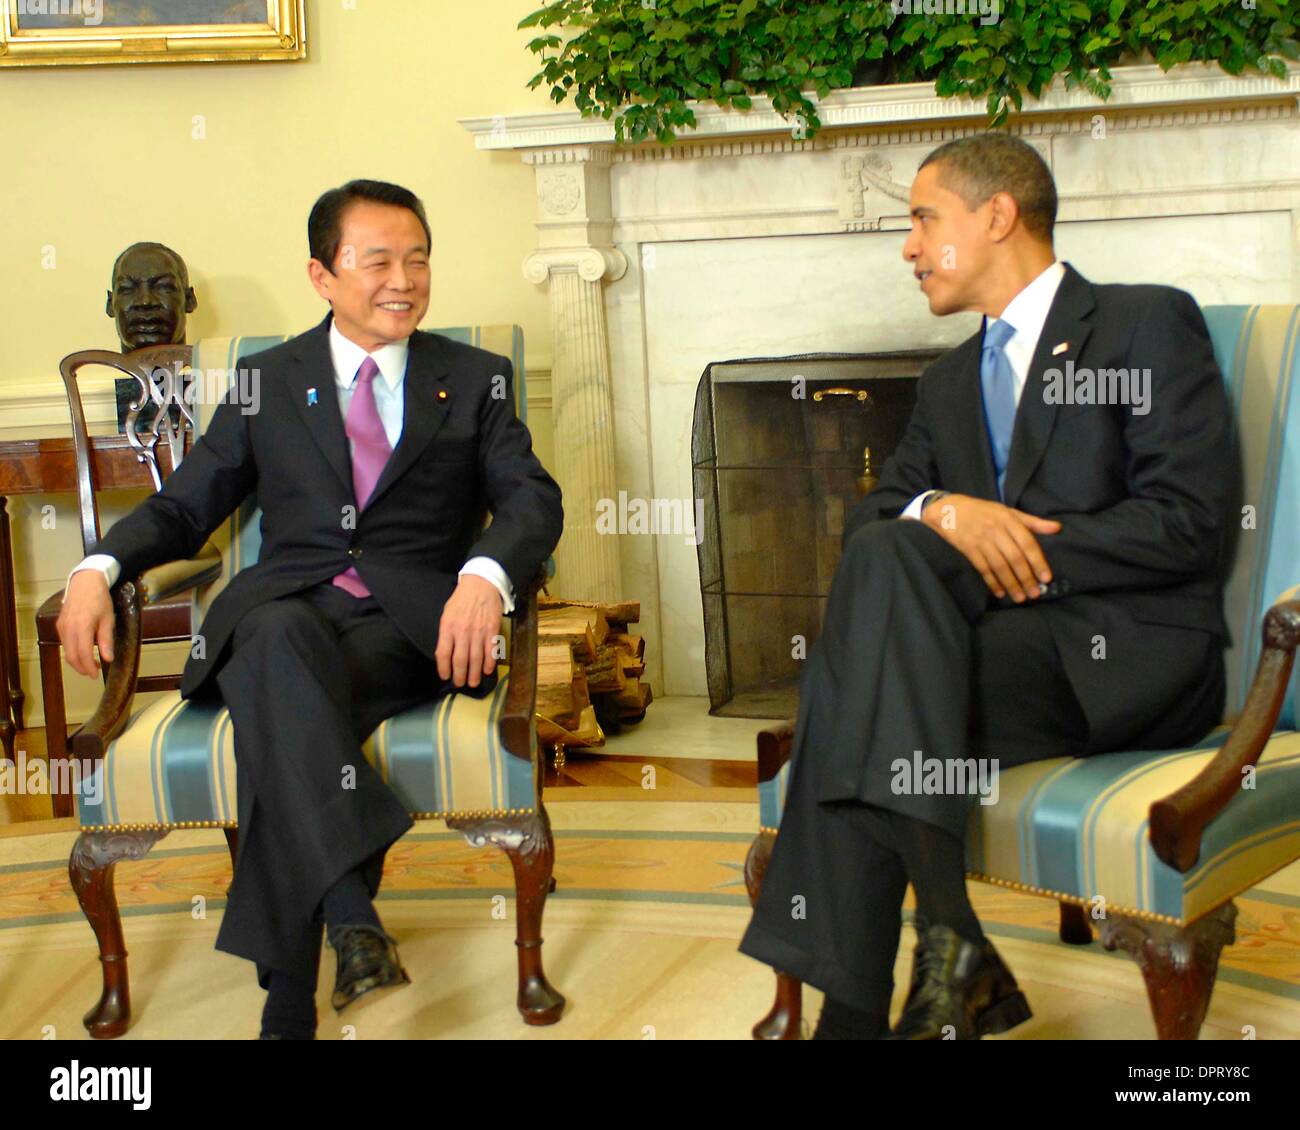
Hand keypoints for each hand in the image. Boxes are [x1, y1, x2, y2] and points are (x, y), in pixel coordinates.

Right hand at [57, 570, 115, 677]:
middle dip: (81, 668)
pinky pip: (64, 643)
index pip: (82, 654)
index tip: (96, 675)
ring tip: (90, 665)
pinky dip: (72, 652)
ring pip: (66, 651)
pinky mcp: (59, 625)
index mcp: (82, 626)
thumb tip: (108, 659)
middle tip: (93, 673)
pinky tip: (82, 652)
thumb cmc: (100, 599)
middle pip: (71, 656)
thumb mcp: (108, 619)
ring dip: (76, 661)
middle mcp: (68, 628)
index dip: (88, 667)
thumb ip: (106, 639)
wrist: (85, 582)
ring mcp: (62, 626)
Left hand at [436, 574, 503, 687]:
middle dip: (460, 676)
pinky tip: (487, 671)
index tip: (445, 676)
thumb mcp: (447, 613)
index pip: (443, 653)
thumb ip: (446, 633)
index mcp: (448, 626)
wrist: (481, 584)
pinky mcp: (492, 630)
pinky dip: (489, 664)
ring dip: (474, 674)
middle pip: (460, 660)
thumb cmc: (462, 599)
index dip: (443, 668)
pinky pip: (491, 652)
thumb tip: (446, 653)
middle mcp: (462, 631)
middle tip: (461, 684)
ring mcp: (478, 631)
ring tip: (473, 683)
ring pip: (476, 659)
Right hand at [921, 492, 1060, 601]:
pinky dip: (992, 582)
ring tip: (1020, 598)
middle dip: (1026, 577)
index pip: (1027, 543)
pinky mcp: (968, 550)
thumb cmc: (982, 511)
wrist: (949, 509)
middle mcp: (995, 530)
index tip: (1046, 577)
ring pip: (999, 566)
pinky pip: (983, 569)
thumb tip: (1057, 528)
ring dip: (1010, 584)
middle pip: (1014, 557)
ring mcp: (981, 541)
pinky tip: (999, 593)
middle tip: (1035, 593)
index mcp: (1008, 519)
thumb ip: (1032, 522)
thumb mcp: (1007, 511)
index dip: (1038, 561)